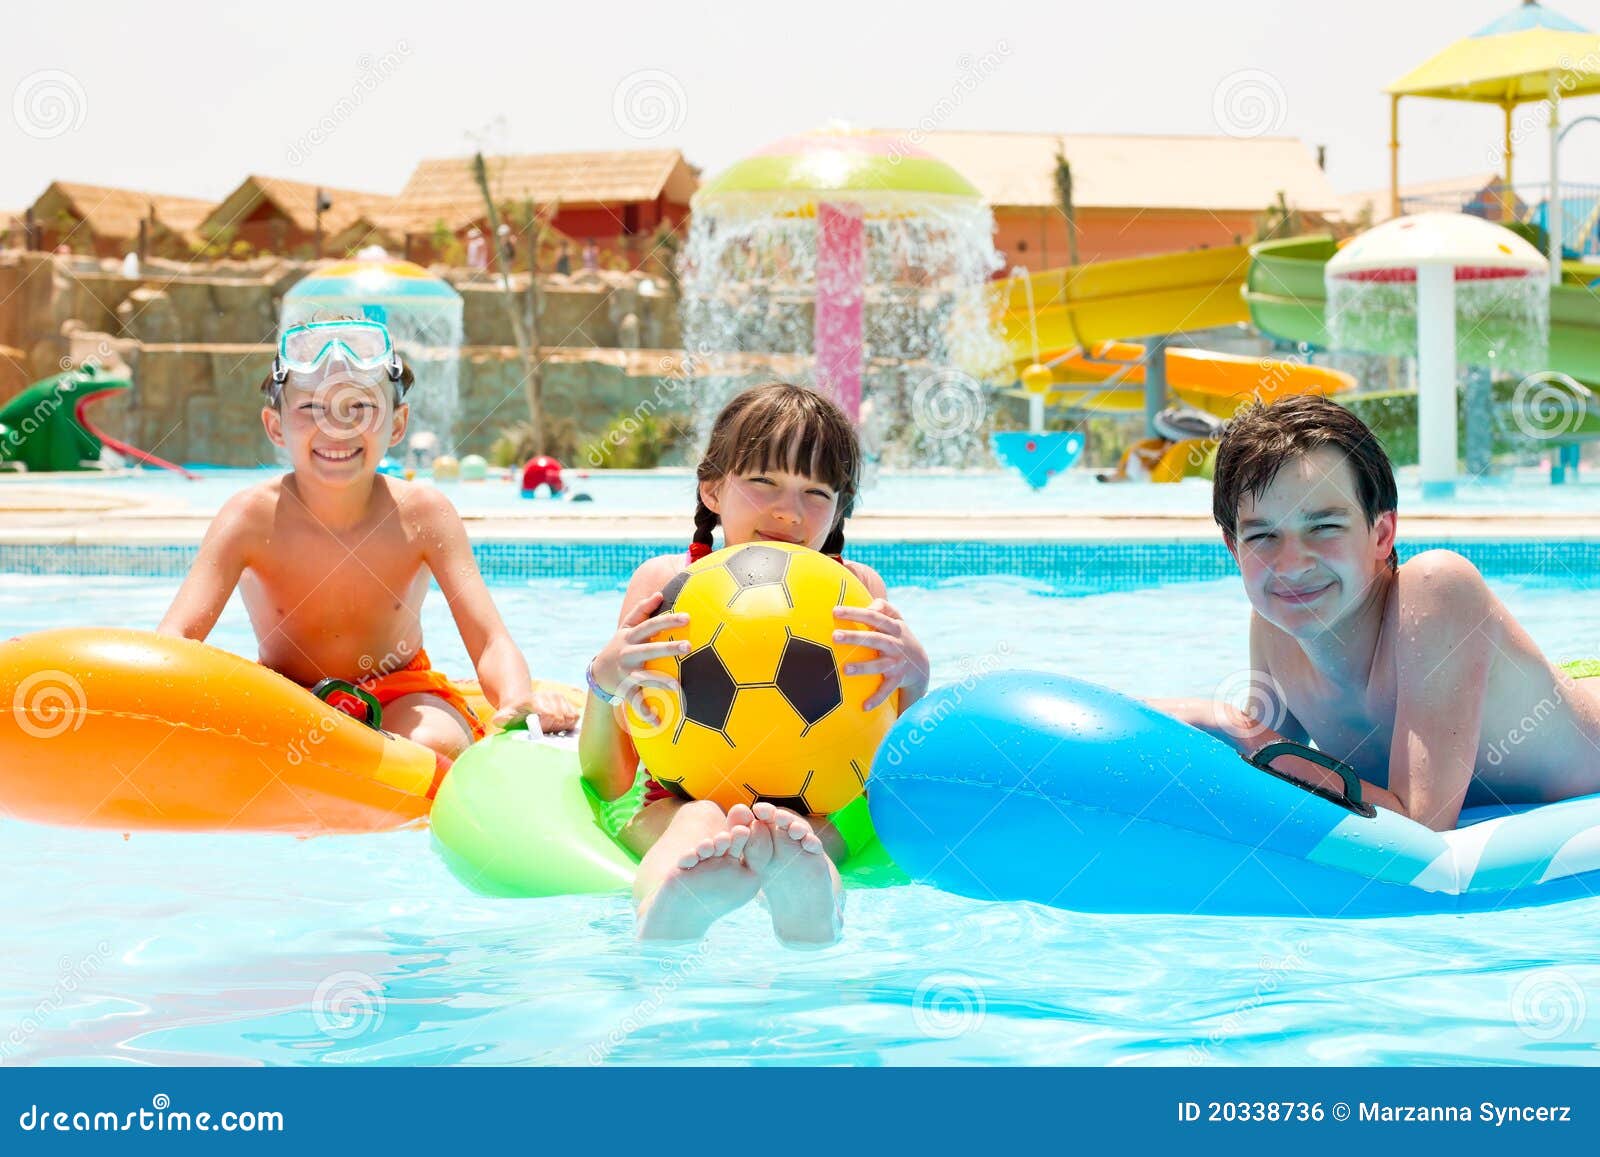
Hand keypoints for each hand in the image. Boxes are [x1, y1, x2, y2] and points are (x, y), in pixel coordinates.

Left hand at [490, 689, 580, 734]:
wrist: (522, 704)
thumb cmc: (514, 715)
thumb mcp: (504, 717)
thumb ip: (502, 718)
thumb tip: (499, 720)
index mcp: (536, 700)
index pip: (550, 715)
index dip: (546, 726)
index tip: (539, 730)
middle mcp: (550, 696)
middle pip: (561, 718)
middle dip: (553, 728)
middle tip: (544, 730)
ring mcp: (560, 698)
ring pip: (570, 717)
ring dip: (561, 727)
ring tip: (550, 727)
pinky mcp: (568, 703)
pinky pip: (575, 717)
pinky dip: (568, 724)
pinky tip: (558, 726)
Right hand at [593, 590, 688, 726]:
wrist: (598, 671)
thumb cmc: (621, 645)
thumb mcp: (627, 627)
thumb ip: (642, 610)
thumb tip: (659, 593)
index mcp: (630, 636)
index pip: (650, 625)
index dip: (667, 620)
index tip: (687, 617)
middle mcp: (628, 653)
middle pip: (649, 648)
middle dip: (668, 647)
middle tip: (689, 646)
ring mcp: (626, 673)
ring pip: (644, 677)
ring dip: (660, 682)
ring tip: (678, 687)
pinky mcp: (625, 690)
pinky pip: (636, 702)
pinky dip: (646, 713)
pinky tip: (659, 721)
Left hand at [833, 599, 929, 711]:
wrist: (921, 664)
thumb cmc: (898, 636)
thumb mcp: (897, 619)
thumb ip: (883, 607)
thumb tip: (869, 603)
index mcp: (894, 627)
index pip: (873, 616)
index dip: (855, 613)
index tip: (834, 611)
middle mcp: (896, 644)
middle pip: (875, 639)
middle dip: (855, 637)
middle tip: (834, 636)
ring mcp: (897, 663)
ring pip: (880, 665)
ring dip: (863, 668)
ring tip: (845, 670)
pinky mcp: (897, 679)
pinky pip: (886, 690)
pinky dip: (876, 698)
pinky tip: (863, 706)